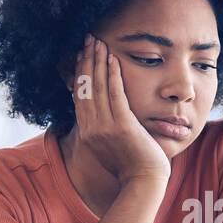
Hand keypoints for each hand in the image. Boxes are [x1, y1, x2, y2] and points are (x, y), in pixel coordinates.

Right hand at [71, 34, 170, 186]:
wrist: (143, 182)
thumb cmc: (132, 166)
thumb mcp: (110, 146)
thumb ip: (104, 129)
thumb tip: (103, 114)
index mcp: (88, 132)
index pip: (80, 96)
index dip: (80, 73)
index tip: (81, 55)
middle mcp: (92, 128)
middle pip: (85, 88)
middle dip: (86, 60)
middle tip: (87, 39)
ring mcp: (106, 127)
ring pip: (98, 88)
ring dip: (98, 62)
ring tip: (98, 42)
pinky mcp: (122, 126)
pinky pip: (115, 95)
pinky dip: (113, 75)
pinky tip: (113, 59)